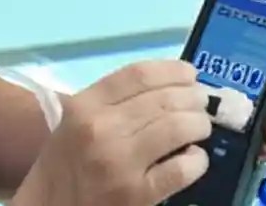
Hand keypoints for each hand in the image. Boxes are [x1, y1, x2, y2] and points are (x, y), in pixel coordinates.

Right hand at [10, 60, 211, 205]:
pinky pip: (182, 168)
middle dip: (193, 98)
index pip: (139, 75)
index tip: (190, 74)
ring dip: (199, 124)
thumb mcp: (74, 122)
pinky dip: (197, 160)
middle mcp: (102, 129)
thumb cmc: (64, 165)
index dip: (173, 71)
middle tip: (201, 103)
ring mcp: (121, 162)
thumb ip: (111, 102)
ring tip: (200, 127)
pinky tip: (195, 159)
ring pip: (178, 128)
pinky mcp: (138, 194)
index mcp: (85, 106)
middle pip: (165, 99)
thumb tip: (167, 88)